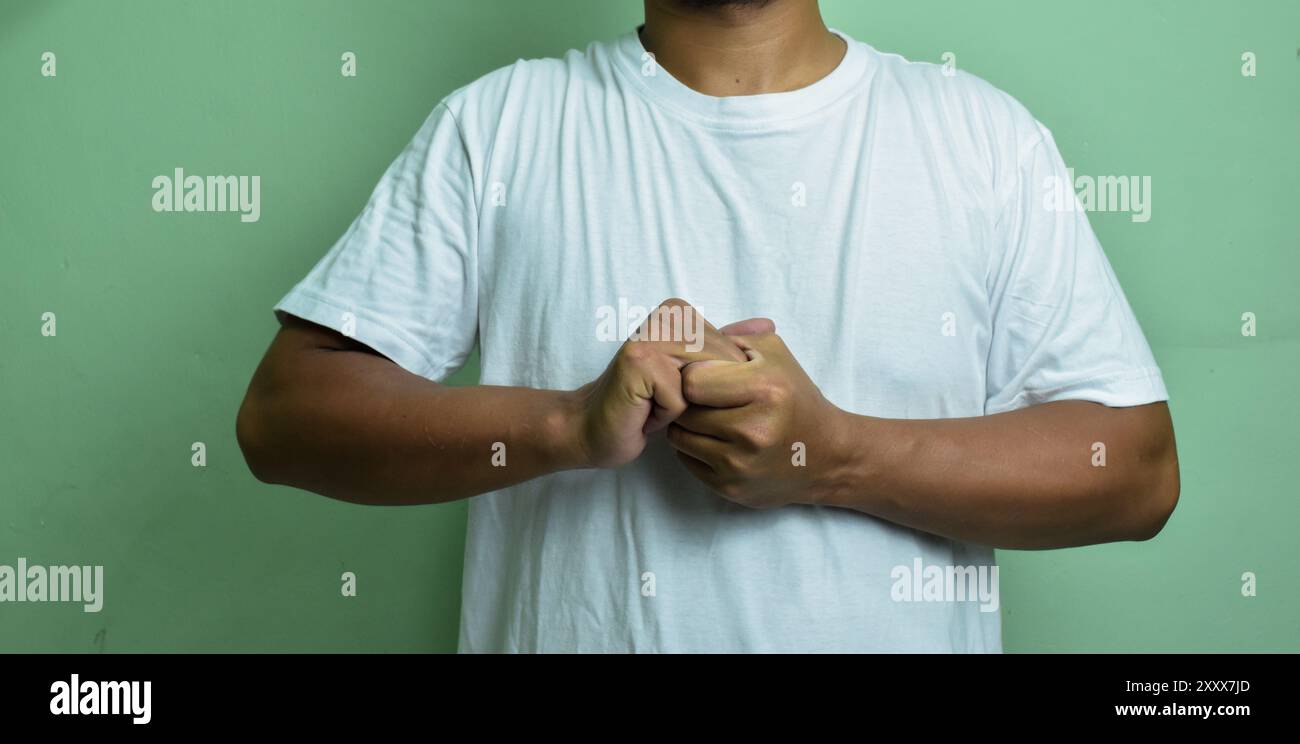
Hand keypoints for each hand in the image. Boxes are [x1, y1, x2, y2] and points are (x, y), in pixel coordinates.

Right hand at [571, 298, 768, 468]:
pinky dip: (666, 417)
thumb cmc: (646, 404)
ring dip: (685, 408)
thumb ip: (727, 349)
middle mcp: (667, 315)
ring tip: (656, 404)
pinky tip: (643, 411)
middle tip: (665, 401)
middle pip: (723, 366)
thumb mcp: (694, 375)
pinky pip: (682, 400)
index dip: (719, 386)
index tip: (680, 391)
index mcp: (680, 311)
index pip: (734, 351)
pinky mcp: (640, 362)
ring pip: (706, 384)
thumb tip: (770, 326)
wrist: (595, 428)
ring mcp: (651, 335)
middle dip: (703, 399)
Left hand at [667, 327, 848, 507]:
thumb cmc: (796, 398)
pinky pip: (687, 461)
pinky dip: (695, 449)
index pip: (692, 380)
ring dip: (689, 426)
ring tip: (712, 418)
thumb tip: (691, 330)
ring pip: (679, 437)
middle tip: (708, 399)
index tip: (708, 378)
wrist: (828, 456)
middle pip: (684, 410)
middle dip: (690, 402)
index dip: (694, 375)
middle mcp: (752, 430)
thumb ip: (734, 336)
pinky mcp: (730, 487)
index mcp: (764, 389)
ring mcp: (740, 463)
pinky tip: (718, 441)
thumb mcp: (775, 353)